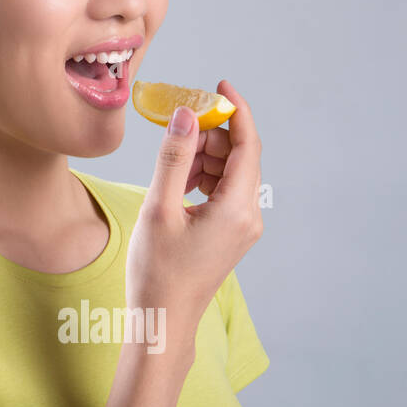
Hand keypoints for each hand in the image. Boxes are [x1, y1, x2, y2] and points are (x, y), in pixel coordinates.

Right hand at [125, 80, 263, 348]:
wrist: (163, 320)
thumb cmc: (157, 272)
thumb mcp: (158, 209)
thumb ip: (173, 158)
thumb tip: (184, 116)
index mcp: (238, 209)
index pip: (248, 145)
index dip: (236, 110)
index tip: (219, 86)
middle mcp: (249, 216)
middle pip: (240, 156)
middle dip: (210, 136)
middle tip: (176, 127)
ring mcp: (242, 227)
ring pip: (230, 173)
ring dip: (203, 158)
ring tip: (170, 167)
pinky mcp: (231, 233)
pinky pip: (223, 191)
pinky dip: (202, 177)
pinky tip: (176, 184)